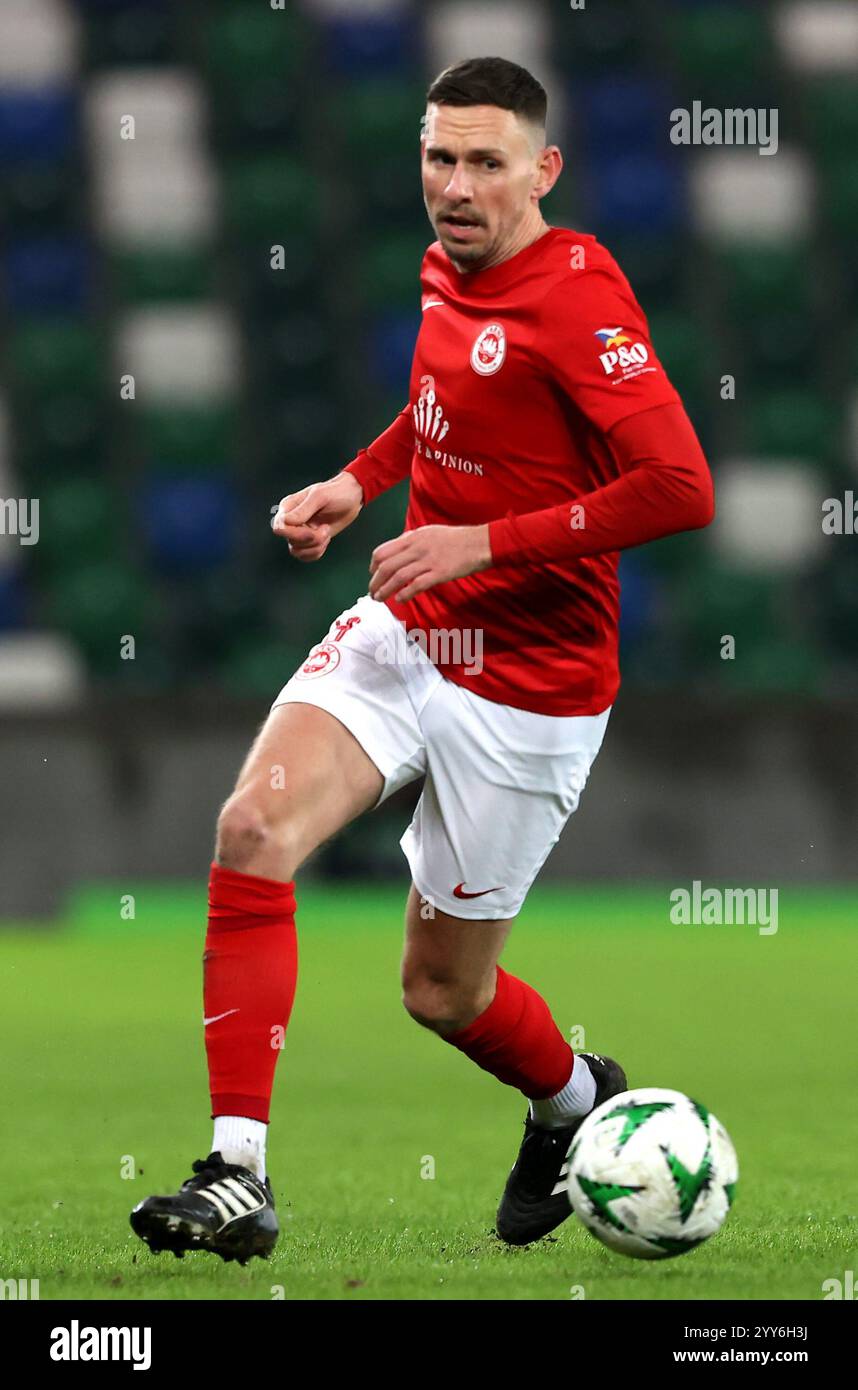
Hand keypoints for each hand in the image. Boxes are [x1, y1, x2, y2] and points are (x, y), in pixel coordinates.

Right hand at [271, 472, 363, 561]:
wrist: (352, 499)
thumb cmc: (336, 492)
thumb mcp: (320, 497)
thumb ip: (303, 510)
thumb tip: (285, 522)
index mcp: (288, 507)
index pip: (280, 528)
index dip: (295, 534)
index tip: (313, 529)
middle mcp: (290, 521)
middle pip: (291, 541)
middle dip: (311, 539)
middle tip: (325, 528)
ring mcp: (299, 532)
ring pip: (297, 551)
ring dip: (316, 546)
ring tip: (326, 532)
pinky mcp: (308, 542)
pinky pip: (305, 556)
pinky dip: (317, 552)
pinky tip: (326, 539)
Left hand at [369, 524, 491, 602]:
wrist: (479, 543)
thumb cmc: (455, 539)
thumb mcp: (429, 532)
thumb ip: (411, 540)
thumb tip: (396, 548)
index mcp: (413, 537)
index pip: (383, 551)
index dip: (373, 565)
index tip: (373, 574)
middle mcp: (417, 548)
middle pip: (387, 566)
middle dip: (375, 581)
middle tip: (372, 592)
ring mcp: (428, 561)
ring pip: (399, 577)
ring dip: (385, 590)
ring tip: (380, 599)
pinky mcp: (440, 573)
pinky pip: (418, 585)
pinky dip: (405, 593)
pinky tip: (399, 600)